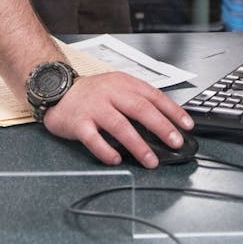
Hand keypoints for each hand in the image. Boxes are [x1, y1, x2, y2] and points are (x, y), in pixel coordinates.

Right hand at [39, 71, 193, 167]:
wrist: (56, 90)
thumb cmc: (90, 93)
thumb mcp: (116, 87)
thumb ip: (137, 100)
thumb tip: (165, 124)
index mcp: (123, 83)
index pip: (153, 95)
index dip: (172, 111)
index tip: (186, 125)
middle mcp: (109, 93)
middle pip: (140, 109)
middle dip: (161, 127)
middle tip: (175, 142)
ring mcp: (93, 107)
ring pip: (120, 125)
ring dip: (138, 145)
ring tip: (150, 160)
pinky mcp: (78, 123)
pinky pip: (93, 139)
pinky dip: (106, 151)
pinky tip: (116, 159)